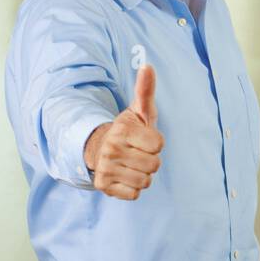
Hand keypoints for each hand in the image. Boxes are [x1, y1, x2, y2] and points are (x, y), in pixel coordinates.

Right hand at [83, 64, 163, 199]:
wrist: (100, 148)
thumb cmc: (128, 130)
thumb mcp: (138, 110)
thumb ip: (145, 90)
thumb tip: (147, 66)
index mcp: (122, 131)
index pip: (159, 145)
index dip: (157, 143)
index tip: (145, 138)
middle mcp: (111, 150)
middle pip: (154, 165)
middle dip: (151, 160)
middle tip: (139, 153)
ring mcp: (106, 169)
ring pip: (145, 181)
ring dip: (143, 174)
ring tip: (132, 164)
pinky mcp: (104, 186)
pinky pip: (134, 194)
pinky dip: (133, 188)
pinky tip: (125, 176)